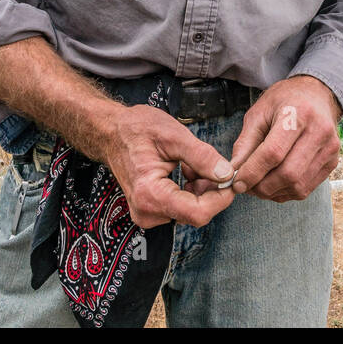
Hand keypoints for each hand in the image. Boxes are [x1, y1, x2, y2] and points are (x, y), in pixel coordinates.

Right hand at [93, 103, 236, 228]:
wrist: (112, 132)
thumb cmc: (136, 129)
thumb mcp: (174, 135)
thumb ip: (202, 157)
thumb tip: (226, 174)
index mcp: (150, 194)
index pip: (198, 213)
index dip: (220, 198)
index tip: (230, 179)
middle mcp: (147, 211)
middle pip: (196, 213)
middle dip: (211, 191)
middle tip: (214, 165)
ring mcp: (148, 213)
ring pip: (191, 210)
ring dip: (202, 189)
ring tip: (194, 163)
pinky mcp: (152, 210)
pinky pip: (182, 207)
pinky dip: (191, 190)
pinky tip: (187, 171)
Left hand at [222, 75, 342, 202]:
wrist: (316, 94)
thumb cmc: (285, 101)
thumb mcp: (259, 113)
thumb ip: (245, 143)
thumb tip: (233, 172)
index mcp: (298, 113)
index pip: (273, 153)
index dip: (252, 172)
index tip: (237, 183)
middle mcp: (319, 131)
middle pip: (288, 174)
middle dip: (262, 187)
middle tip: (246, 186)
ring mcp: (329, 149)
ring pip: (298, 186)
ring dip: (273, 192)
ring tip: (258, 185)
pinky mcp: (333, 162)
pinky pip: (306, 189)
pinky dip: (286, 192)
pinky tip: (275, 184)